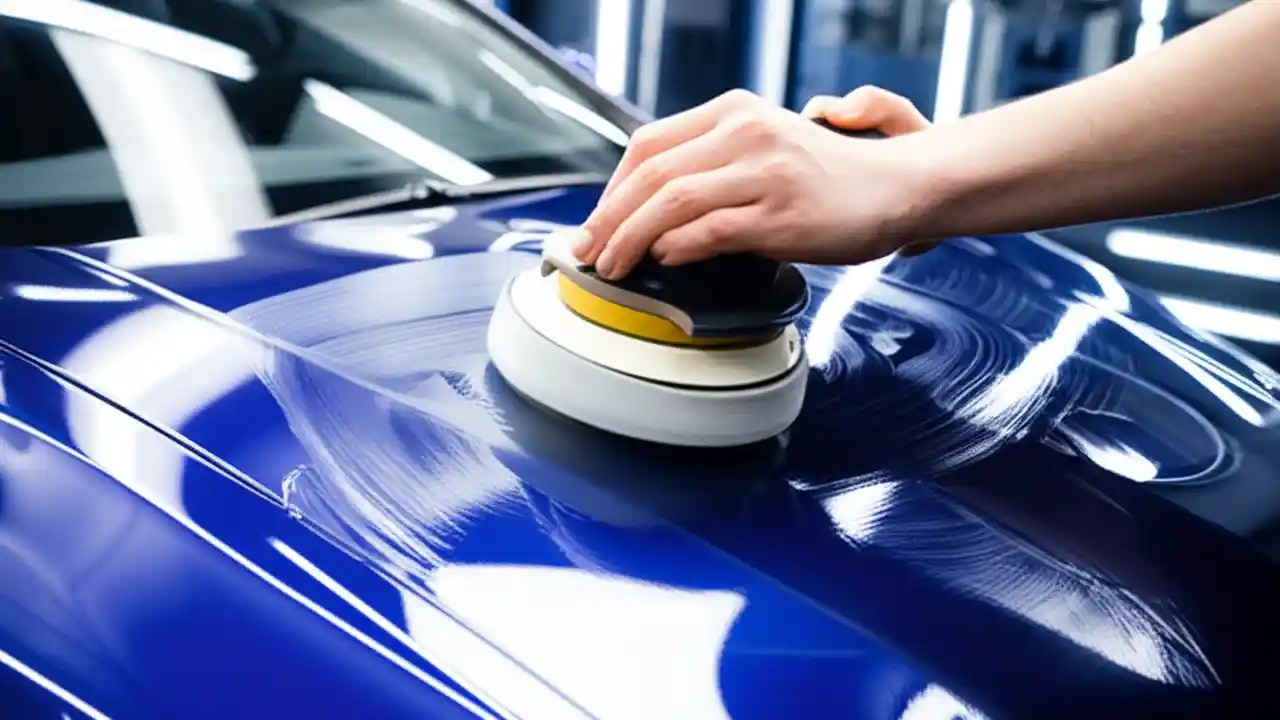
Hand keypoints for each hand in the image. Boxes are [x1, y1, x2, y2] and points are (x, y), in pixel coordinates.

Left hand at [575, 86, 936, 278]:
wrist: (898, 187)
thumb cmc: (828, 178)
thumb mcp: (764, 147)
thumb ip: (714, 162)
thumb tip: (650, 208)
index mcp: (734, 111)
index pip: (648, 143)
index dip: (612, 187)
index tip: (599, 220)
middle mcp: (745, 132)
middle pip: (650, 174)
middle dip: (609, 218)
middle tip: (590, 251)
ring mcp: (764, 172)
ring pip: (670, 203)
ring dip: (630, 239)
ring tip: (614, 266)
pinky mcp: (781, 214)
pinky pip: (709, 231)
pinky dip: (676, 249)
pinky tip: (664, 262)